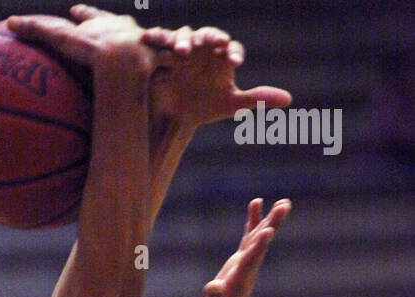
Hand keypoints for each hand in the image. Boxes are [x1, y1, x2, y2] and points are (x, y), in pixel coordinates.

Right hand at [6, 5, 156, 77]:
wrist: (125, 64)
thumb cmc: (91, 52)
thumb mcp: (64, 40)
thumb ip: (39, 31)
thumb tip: (9, 22)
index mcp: (102, 27)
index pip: (87, 18)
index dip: (81, 15)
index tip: (74, 10)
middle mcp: (123, 31)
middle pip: (114, 24)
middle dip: (108, 23)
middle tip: (101, 20)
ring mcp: (141, 46)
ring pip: (143, 40)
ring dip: (145, 41)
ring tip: (145, 43)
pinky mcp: (156, 64)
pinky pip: (163, 65)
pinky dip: (165, 66)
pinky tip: (168, 74)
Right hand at [150, 38, 291, 129]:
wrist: (173, 117)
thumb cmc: (204, 107)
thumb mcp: (231, 104)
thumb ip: (257, 98)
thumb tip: (289, 99)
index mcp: (222, 55)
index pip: (232, 49)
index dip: (234, 53)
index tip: (235, 63)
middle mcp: (204, 47)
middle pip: (210, 35)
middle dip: (211, 37)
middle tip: (216, 42)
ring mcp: (183, 47)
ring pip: (185, 35)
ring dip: (184, 40)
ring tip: (183, 52)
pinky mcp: (163, 51)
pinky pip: (160, 40)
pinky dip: (156, 37)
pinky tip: (150, 39)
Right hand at [191, 198, 291, 296]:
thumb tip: (214, 287)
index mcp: (238, 283)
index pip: (251, 262)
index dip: (259, 247)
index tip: (269, 230)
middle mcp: (245, 272)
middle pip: (260, 246)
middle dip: (271, 226)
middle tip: (284, 207)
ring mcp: (244, 266)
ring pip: (258, 239)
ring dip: (269, 220)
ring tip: (283, 203)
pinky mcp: (238, 263)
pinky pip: (248, 238)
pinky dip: (253, 222)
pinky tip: (256, 204)